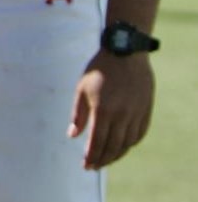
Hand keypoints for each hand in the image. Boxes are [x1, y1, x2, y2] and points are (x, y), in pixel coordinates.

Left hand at [69, 50, 154, 168]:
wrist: (125, 53)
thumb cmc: (99, 69)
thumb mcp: (82, 89)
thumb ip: (78, 114)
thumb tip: (72, 135)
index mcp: (103, 109)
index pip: (97, 141)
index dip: (91, 156)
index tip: (86, 165)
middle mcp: (122, 114)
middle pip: (113, 146)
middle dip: (103, 159)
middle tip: (94, 167)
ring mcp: (137, 113)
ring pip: (128, 142)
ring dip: (117, 154)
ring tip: (107, 159)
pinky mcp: (146, 110)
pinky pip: (140, 133)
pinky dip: (131, 143)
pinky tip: (123, 147)